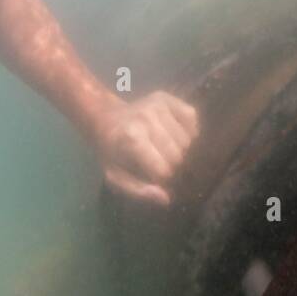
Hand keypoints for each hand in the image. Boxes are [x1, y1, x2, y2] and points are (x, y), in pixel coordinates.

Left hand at [94, 91, 199, 206]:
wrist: (104, 119)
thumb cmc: (111, 152)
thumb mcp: (115, 176)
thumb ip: (138, 190)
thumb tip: (166, 198)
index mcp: (132, 139)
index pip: (164, 169)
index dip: (161, 177)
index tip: (153, 175)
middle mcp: (146, 118)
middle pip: (178, 155)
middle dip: (172, 164)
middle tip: (159, 161)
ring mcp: (157, 105)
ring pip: (188, 139)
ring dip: (180, 148)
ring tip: (165, 147)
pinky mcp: (166, 97)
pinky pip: (192, 116)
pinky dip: (189, 129)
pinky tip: (176, 133)